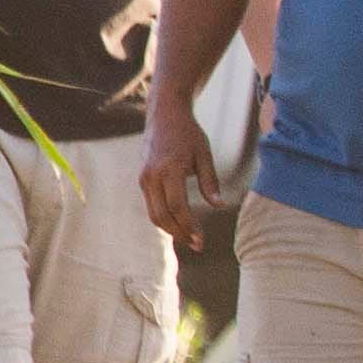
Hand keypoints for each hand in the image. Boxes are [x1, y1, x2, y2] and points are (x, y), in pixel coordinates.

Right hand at [139, 112, 218, 246]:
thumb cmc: (188, 134)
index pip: (178, 206)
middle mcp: (151, 177)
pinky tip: (179, 225)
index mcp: (169, 169)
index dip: (189, 226)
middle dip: (179, 234)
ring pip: (153, 213)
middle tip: (197, 245)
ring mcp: (144, 179)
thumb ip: (210, 181)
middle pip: (161, 215)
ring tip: (190, 239)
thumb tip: (219, 206)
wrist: (164, 117)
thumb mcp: (204, 154)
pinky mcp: (142, 180)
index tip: (201, 240)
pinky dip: (164, 218)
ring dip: (170, 229)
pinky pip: (152, 205)